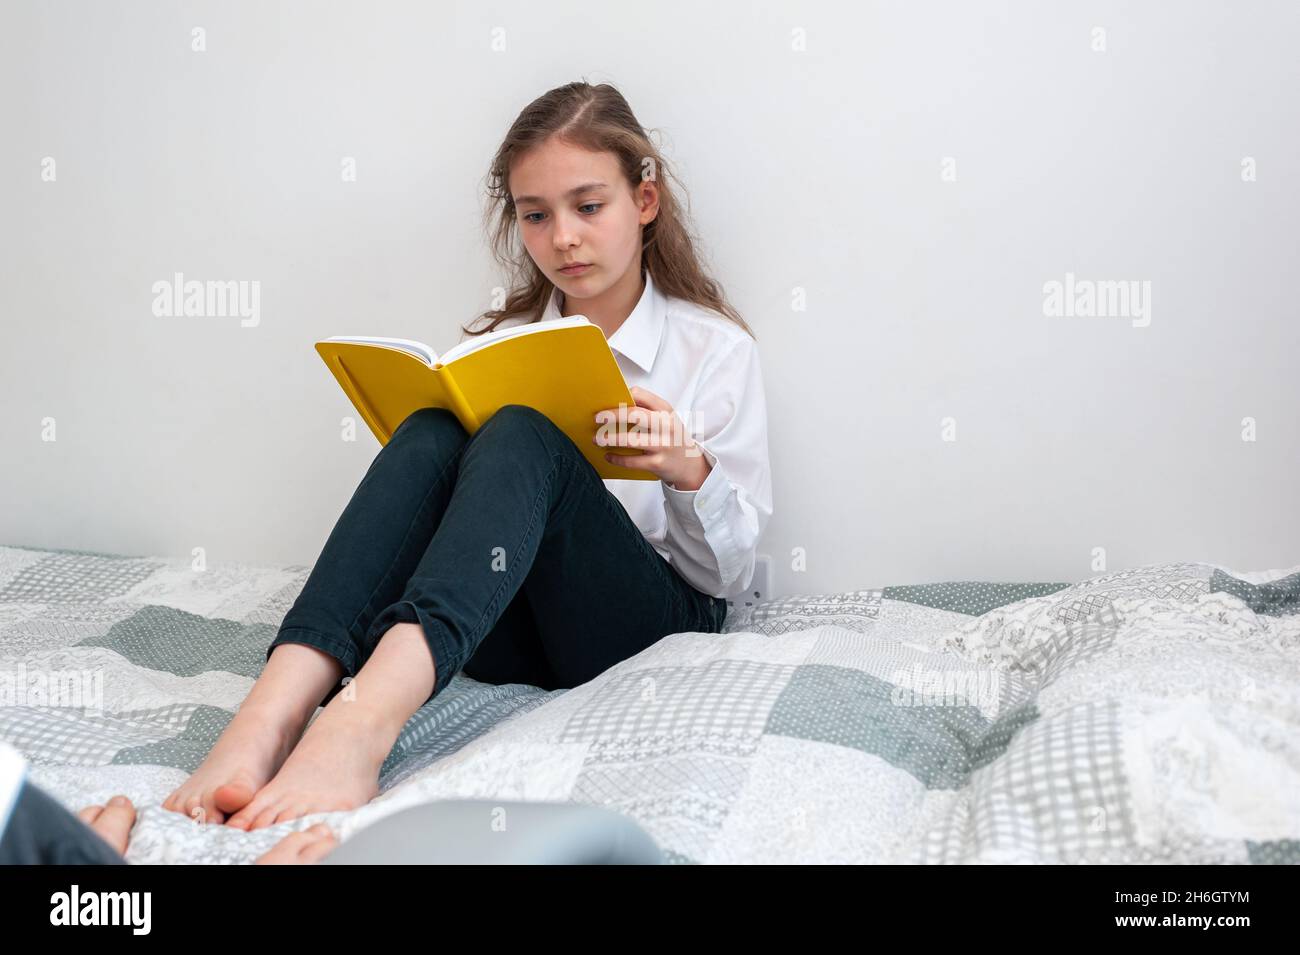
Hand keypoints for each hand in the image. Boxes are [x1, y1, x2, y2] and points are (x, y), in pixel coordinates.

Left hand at [593, 386, 711, 489]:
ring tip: (596, 439)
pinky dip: (616, 459)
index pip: (640, 395)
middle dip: (611, 416)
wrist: (690, 465)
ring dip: (609, 439)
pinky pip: (632, 461)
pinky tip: (608, 456)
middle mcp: (666, 425)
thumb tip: (613, 407)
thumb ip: (646, 411)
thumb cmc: (671, 438)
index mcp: (665, 410)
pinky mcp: (658, 463)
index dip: (621, 397)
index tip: (606, 401)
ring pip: (630, 440)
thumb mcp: (666, 419)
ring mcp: (662, 445)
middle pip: (634, 415)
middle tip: (597, 418)